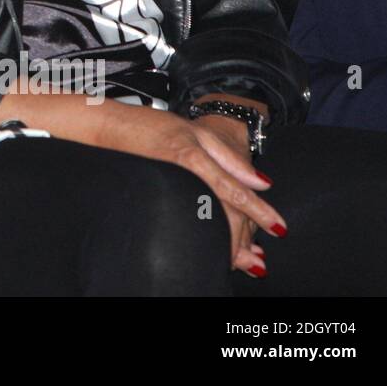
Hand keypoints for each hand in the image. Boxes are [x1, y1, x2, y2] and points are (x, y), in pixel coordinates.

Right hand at [93, 102, 282, 277]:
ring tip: (242, 260)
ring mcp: (167, 191)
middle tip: (258, 259)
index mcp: (194, 157)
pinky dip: (201, 237)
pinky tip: (210, 247)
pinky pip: (184, 222)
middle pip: (219, 215)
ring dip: (224, 244)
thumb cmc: (151, 126)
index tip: (279, 228)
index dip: (259, 211)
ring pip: (202, 224)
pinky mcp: (154, 200)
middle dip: (242, 240)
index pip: (234, 190)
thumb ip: (229, 157)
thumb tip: (262, 182)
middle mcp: (182, 178)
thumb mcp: (195, 132)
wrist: (107, 128)